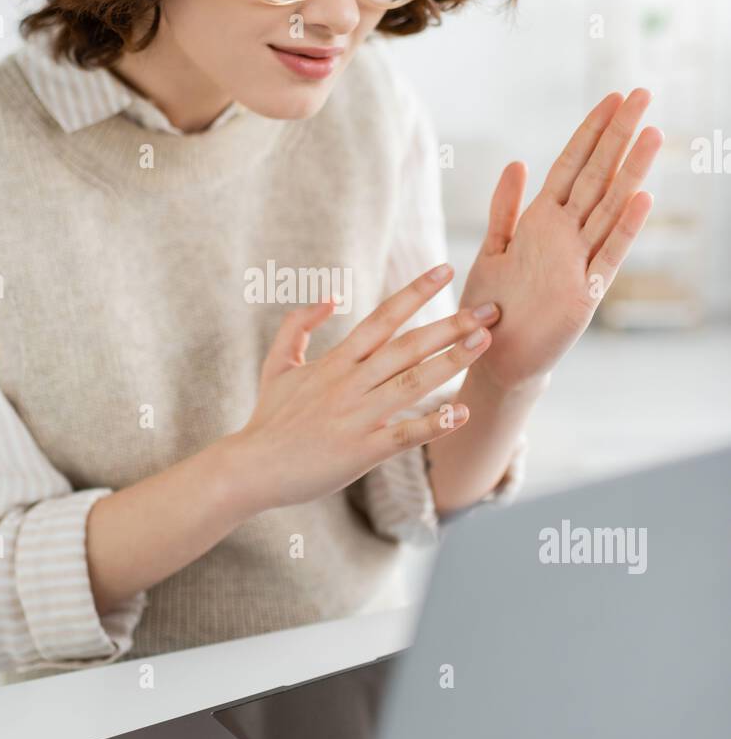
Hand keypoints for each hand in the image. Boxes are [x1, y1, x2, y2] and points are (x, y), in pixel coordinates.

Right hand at [232, 265, 501, 509]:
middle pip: (406, 346)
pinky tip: (461, 414)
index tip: (444, 270)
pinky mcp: (360, 452)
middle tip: (488, 310)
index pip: (381, 318)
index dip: (414, 292)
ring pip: (411, 383)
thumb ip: (298, 325)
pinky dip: (433, 424)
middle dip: (450, 326)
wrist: (249, 468)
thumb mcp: (277, 364)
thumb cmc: (268, 419)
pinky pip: (403, 435)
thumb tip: (330, 298)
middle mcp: (349, 383)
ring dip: (450, 362)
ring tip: (483, 344)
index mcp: (334, 362)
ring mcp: (356, 417)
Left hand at [459, 87, 662, 391]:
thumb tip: (517, 163)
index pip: (571, 166)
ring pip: (609, 208)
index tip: (612, 97)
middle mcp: (565, 237)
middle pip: (596, 176)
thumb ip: (504, 210)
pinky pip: (607, 256)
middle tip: (643, 94)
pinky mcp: (583, 295)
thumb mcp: (492, 251)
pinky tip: (642, 197)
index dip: (589, 132)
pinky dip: (623, 228)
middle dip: (617, 135)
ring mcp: (578, 263)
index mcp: (541, 222)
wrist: (494, 358)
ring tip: (653, 133)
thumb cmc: (491, 307)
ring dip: (630, 172)